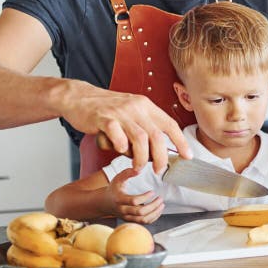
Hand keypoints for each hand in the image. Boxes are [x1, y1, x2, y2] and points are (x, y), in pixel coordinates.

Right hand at [62, 85, 190, 173]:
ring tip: (138, 167)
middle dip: (161, 157)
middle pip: (156, 135)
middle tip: (158, 169)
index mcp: (146, 106)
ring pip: (140, 138)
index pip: (169, 124)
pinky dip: (120, 147)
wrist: (79, 98)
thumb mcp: (131, 112)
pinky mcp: (104, 118)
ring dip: (141, 158)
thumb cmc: (106, 110)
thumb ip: (144, 127)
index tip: (188, 156)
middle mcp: (136, 107)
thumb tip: (157, 152)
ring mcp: (120, 112)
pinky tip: (118, 151)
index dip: (181, 141)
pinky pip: (117, 135)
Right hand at [105, 168, 164, 223]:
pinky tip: (158, 210)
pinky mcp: (131, 220)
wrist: (105, 203)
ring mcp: (127, 217)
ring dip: (154, 213)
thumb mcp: (118, 178)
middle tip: (160, 198)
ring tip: (161, 205)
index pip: (134, 201)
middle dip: (153, 206)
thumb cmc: (113, 189)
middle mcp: (123, 210)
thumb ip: (127, 173)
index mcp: (120, 199)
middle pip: (140, 212)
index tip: (152, 191)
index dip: (145, 197)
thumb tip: (139, 170)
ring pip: (142, 220)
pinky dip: (152, 218)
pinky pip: (143, 223)